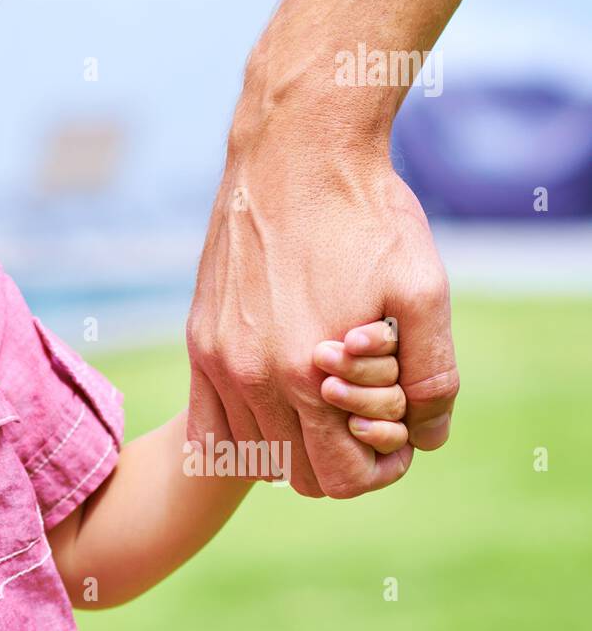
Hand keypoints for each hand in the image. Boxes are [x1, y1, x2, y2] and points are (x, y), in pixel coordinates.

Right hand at [185, 146, 458, 497]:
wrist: (293, 152)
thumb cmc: (364, 214)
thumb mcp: (424, 289)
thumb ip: (432, 376)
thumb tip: (426, 439)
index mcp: (307, 375)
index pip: (339, 478)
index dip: (380, 471)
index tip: (397, 440)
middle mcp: (251, 376)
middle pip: (296, 475)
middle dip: (340, 462)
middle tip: (367, 419)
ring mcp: (216, 359)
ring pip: (253, 453)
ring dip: (295, 443)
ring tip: (327, 400)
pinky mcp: (198, 339)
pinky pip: (209, 425)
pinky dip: (247, 431)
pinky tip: (279, 399)